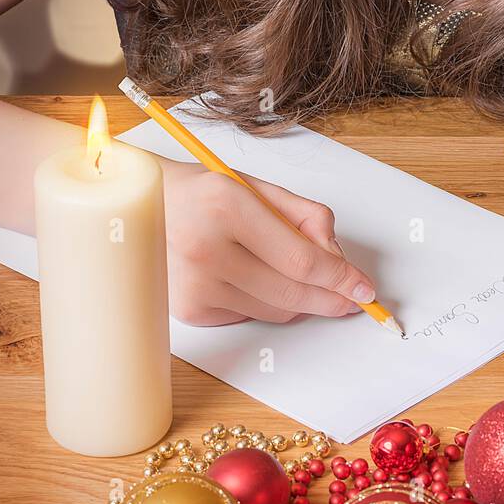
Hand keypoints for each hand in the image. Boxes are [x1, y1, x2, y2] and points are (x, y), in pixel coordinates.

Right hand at [159, 159, 375, 325]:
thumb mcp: (258, 188)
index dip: (340, 278)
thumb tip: (338, 260)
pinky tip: (245, 273)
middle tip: (351, 296)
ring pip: (276, 310)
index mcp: (226, 206)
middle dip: (331, 298)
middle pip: (293, 294)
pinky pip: (249, 315)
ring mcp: (195, 285)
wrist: (140, 206)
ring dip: (297, 297)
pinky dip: (262, 300)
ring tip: (282, 265)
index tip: (363, 288)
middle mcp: (206, 250)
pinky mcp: (190, 310)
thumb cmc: (203, 193)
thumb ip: (305, 218)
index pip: (302, 259)